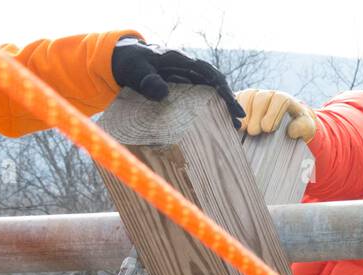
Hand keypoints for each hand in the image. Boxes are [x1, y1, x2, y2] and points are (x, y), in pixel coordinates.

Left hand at [111, 38, 244, 123]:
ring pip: (212, 92)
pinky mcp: (184, 89)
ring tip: (234, 125)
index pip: (208, 73)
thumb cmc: (131, 63)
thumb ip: (148, 80)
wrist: (124, 60)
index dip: (221, 87)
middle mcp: (189, 69)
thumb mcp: (135, 70)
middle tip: (238, 120)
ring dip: (223, 108)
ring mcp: (187, 79)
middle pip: (216, 84)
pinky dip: (213, 110)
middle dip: (229, 101)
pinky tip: (219, 123)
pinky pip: (203, 98)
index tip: (230, 102)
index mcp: (181, 60)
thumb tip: (164, 94)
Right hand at [234, 89, 316, 141]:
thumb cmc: (297, 127)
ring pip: (247, 96)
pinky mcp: (242, 100)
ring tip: (243, 129)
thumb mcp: (306, 128)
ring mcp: (254, 95)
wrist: (286, 126)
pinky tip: (233, 122)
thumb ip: (303, 128)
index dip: (273, 113)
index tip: (268, 129)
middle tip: (253, 132)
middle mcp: (269, 94)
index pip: (280, 99)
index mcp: (285, 99)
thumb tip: (291, 131)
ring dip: (243, 112)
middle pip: (260, 97)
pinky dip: (232, 109)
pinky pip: (235, 99)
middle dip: (256, 114)